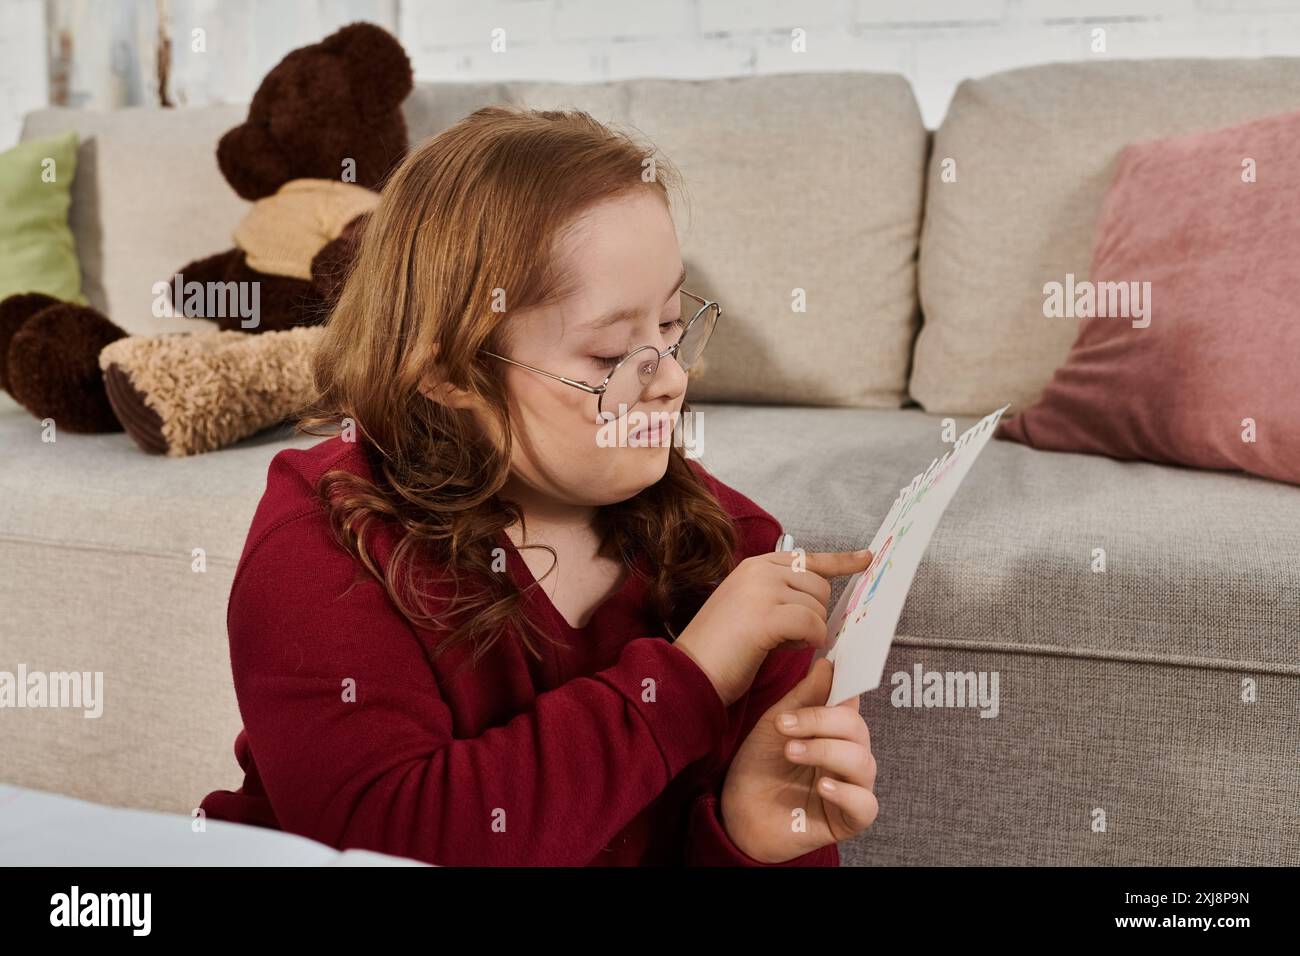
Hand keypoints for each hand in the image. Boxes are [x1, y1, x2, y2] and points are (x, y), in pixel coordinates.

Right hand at [674, 549, 872, 706]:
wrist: (688, 671)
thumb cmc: (718, 649)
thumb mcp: (747, 608)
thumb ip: (777, 595)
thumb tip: (815, 599)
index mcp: (754, 566)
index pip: (806, 557)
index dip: (840, 561)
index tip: (866, 559)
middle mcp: (758, 570)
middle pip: (819, 584)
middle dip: (814, 614)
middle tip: (788, 636)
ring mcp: (761, 590)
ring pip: (817, 605)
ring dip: (809, 631)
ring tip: (776, 643)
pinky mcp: (766, 615)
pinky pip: (811, 623)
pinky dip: (810, 639)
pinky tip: (789, 648)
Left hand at [718, 657, 877, 862]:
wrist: (737, 814)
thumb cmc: (759, 768)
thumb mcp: (775, 726)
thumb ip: (804, 698)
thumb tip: (827, 663)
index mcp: (832, 731)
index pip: (851, 704)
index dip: (846, 686)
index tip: (830, 668)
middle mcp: (846, 757)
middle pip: (857, 729)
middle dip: (823, 722)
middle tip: (786, 726)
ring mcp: (850, 788)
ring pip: (863, 762)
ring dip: (826, 751)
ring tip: (792, 752)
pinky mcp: (848, 820)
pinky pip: (866, 805)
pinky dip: (847, 793)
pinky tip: (821, 786)